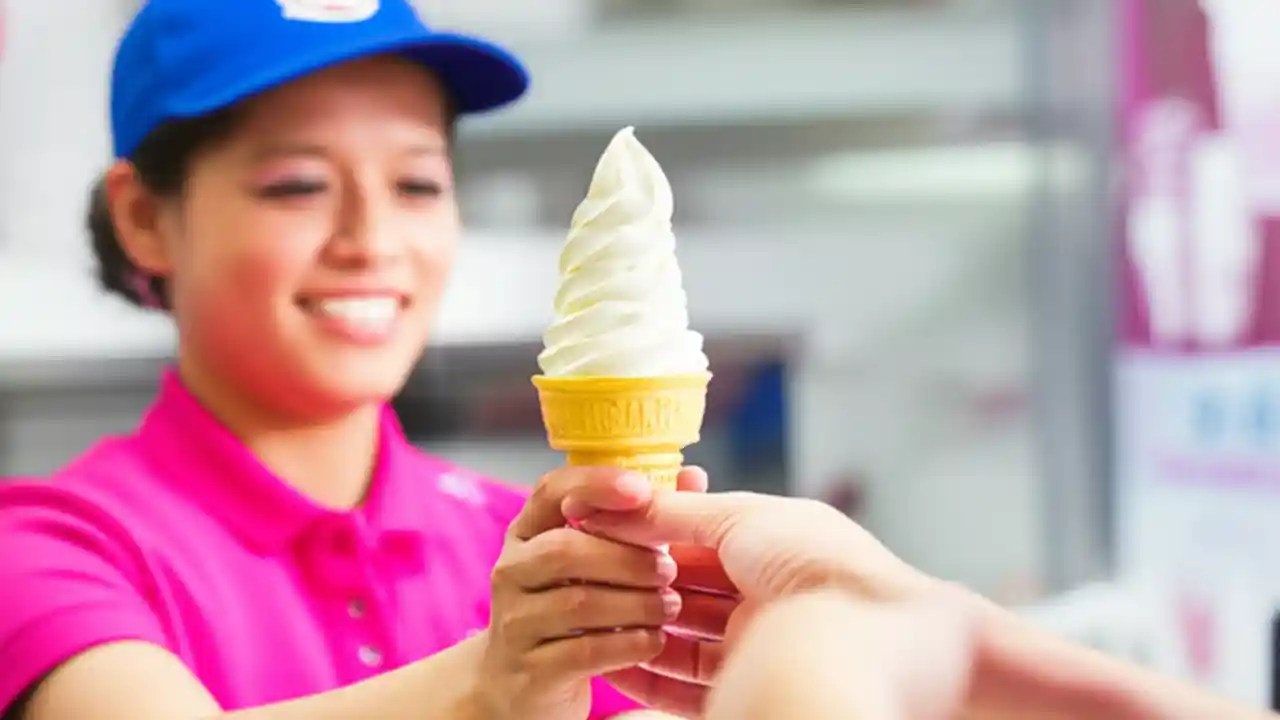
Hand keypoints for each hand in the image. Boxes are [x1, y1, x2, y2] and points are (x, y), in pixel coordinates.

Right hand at [479, 467, 702, 719]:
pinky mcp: (530, 671)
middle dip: (626, 557)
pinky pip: (583, 652)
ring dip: (635, 602)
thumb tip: (693, 477)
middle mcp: (513, 571)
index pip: (551, 491)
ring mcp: (515, 622)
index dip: (596, 485)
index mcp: (530, 532)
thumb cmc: (574, 613)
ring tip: (670, 607)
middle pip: (564, 550)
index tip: (641, 490)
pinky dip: (627, 644)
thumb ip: (644, 518)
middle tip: (670, 568)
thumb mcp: (599, 560)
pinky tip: (654, 642)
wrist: (522, 690)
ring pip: (576, 602)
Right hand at [576, 491, 936, 715]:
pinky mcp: (750, 687)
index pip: (699, 541)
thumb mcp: (742, 515)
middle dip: (644, 584)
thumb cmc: (815, 562)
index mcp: (774, 546)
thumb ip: (679, 511)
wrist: (864, 634)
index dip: (653, 537)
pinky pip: (687, 689)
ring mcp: (759, 646)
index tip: (606, 532)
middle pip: (689, 593)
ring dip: (643, 629)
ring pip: (684, 642)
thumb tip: (621, 503)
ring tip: (596, 617)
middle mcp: (767, 596)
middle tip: (594, 576)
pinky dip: (649, 679)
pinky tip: (614, 663)